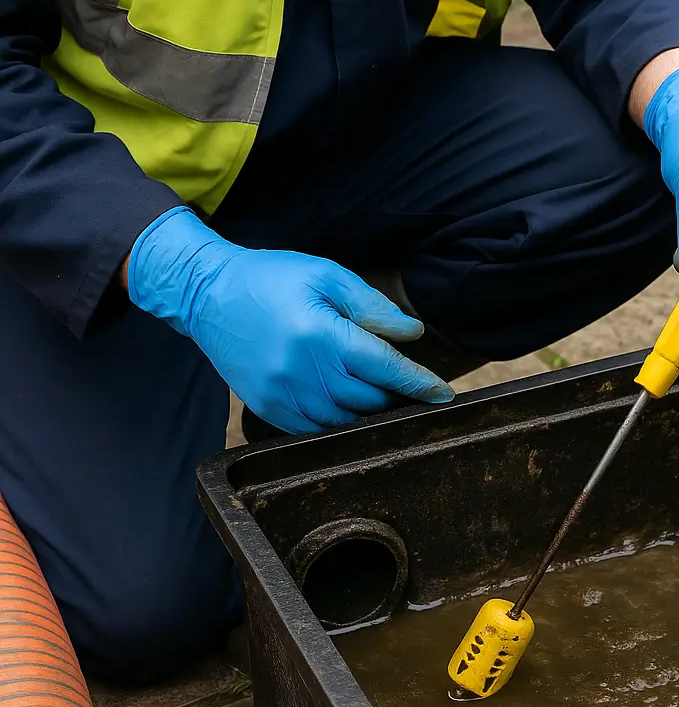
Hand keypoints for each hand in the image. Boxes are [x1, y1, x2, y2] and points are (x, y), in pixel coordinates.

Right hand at [127, 207, 454, 433]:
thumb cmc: (273, 279)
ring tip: (374, 390)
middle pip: (369, 399)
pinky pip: (316, 430)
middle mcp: (300, 371)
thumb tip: (413, 335)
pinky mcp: (267, 409)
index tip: (444, 395)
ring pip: (345, 420)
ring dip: (367, 409)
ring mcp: (282, 395)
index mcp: (319, 334)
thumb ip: (372, 307)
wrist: (206, 294)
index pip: (384, 368)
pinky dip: (339, 421)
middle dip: (393, 393)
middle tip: (402, 380)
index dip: (418, 383)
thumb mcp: (326, 276)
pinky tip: (345, 402)